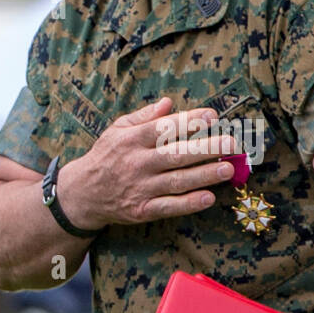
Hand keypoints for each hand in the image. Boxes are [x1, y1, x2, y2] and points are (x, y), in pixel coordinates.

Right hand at [61, 97, 239, 230]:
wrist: (82, 193)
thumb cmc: (106, 156)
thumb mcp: (117, 129)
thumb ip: (143, 116)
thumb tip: (169, 102)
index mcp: (132, 140)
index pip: (163, 128)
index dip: (188, 121)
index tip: (212, 116)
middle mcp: (137, 163)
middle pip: (176, 155)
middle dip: (205, 148)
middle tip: (231, 143)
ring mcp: (140, 188)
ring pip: (177, 181)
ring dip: (204, 175)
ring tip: (228, 169)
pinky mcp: (142, 210)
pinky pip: (169, 207)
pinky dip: (189, 204)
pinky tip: (209, 197)